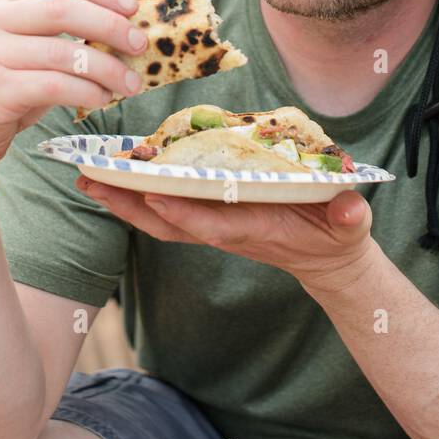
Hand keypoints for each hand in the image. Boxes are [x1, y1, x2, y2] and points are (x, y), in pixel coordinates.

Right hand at [0, 0, 148, 181]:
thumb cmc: (8, 91)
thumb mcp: (29, 50)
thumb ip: (62, 32)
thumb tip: (126, 24)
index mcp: (0, 0)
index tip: (133, 6)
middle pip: (63, 8)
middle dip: (111, 26)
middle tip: (141, 45)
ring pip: (64, 52)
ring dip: (108, 68)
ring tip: (131, 84)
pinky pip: (55, 84)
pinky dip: (88, 91)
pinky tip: (103, 99)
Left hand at [75, 175, 376, 289]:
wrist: (329, 259)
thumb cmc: (339, 235)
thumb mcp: (350, 225)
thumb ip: (349, 216)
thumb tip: (351, 208)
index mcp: (256, 228)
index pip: (213, 223)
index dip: (184, 212)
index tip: (154, 196)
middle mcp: (226, 229)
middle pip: (170, 222)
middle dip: (130, 206)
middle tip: (91, 182)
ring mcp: (216, 226)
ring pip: (161, 217)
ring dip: (123, 201)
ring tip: (88, 179)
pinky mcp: (212, 218)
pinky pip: (168, 209)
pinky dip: (138, 197)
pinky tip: (115, 180)